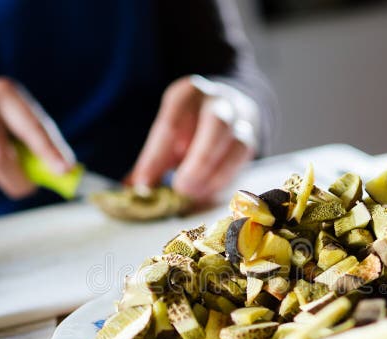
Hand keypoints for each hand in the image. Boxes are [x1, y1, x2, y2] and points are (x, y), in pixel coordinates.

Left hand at [128, 77, 256, 202]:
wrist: (228, 108)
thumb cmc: (190, 125)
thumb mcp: (167, 133)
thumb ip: (153, 160)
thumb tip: (133, 190)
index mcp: (189, 94)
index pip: (172, 123)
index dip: (157, 156)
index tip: (144, 183)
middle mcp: (220, 102)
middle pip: (217, 124)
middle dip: (200, 160)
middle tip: (182, 188)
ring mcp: (242, 121)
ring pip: (239, 145)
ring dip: (216, 175)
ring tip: (195, 195)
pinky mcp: (253, 142)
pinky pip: (244, 164)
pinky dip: (225, 183)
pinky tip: (208, 195)